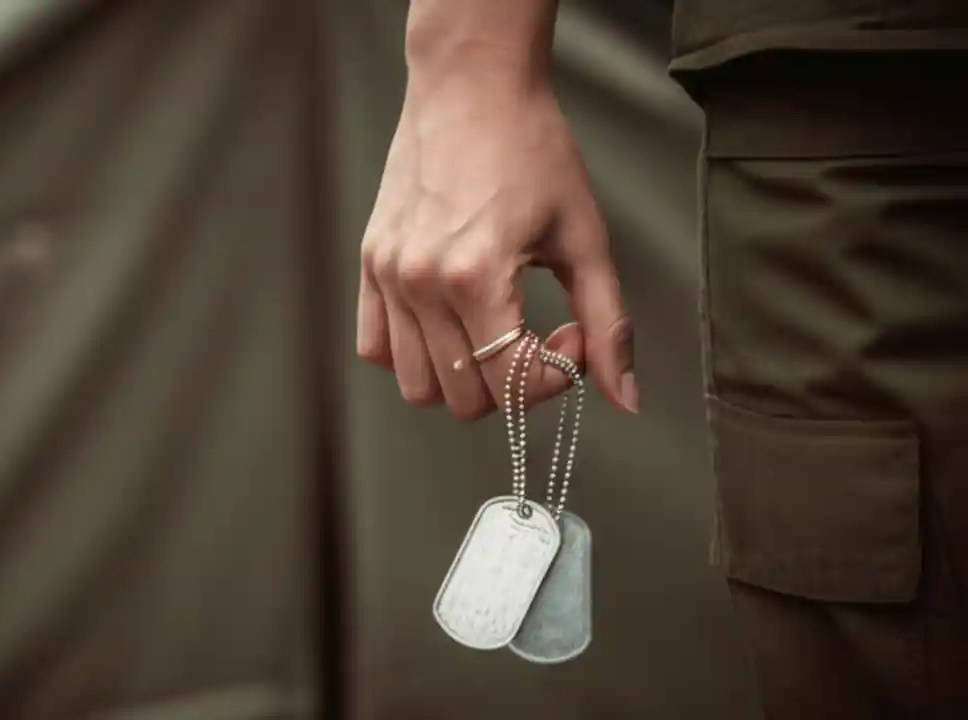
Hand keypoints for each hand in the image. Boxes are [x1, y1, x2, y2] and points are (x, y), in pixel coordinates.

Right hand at [357, 60, 636, 418]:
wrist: (470, 86)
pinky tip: (450, 325)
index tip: (571, 335)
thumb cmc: (531, 148)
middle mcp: (421, 283)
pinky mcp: (370, 265)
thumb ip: (608, 324)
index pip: (509, 384)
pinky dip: (413, 356)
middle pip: (464, 398)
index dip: (553, 379)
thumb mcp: (585, 238)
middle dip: (513, 382)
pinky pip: (376, 349)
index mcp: (475, 276)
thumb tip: (626, 398)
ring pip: (417, 387)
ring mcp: (388, 276)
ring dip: (463, 379)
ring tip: (493, 333)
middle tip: (537, 334)